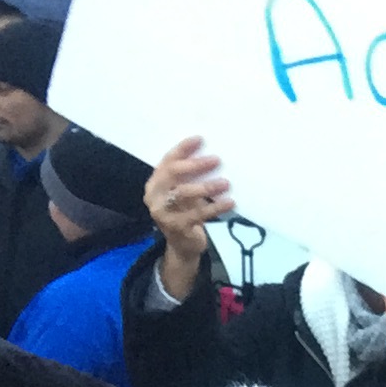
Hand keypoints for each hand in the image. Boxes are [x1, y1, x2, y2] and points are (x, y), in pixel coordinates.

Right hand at [143, 136, 235, 299]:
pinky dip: (216, 207)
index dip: (183, 149)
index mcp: (155, 184)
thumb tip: (212, 158)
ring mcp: (163, 213)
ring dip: (207, 186)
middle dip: (195, 165)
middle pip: (173, 174)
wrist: (183, 247)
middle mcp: (154, 196)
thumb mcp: (185, 194)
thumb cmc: (186, 214)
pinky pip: (198, 214)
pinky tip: (230, 202)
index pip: (167, 161)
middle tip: (216, 159)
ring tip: (226, 182)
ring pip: (184, 194)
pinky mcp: (177, 227)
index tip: (200, 139)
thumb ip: (190, 178)